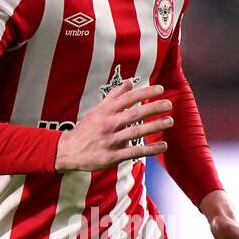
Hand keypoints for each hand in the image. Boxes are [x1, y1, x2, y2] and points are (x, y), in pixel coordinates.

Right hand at [55, 80, 172, 172]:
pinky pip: (134, 152)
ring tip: (169, 121)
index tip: (160, 89)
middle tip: (169, 104)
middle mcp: (108, 124)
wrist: (68, 151)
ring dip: (154, 127)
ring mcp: (110, 141)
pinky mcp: (112, 156)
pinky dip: (149, 150)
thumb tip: (130, 82)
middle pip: (134, 114)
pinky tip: (163, 146)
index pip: (127, 98)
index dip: (144, 93)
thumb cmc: (86, 129)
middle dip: (152, 108)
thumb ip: (114, 96)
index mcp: (105, 112)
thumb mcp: (97, 110)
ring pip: (135, 133)